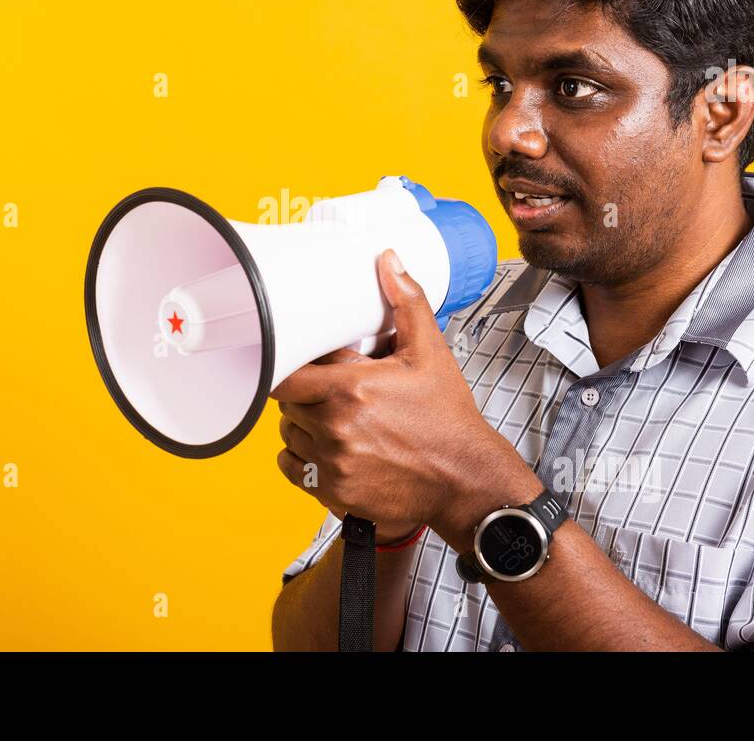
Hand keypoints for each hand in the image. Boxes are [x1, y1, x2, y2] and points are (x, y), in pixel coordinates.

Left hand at [273, 248, 530, 546]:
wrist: (467, 481)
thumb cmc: (448, 420)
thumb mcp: (431, 354)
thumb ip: (407, 303)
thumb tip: (388, 260)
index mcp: (353, 388)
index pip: (286, 372)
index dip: (289, 364)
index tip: (303, 362)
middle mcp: (337, 427)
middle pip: (287, 402)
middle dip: (304, 392)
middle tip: (332, 389)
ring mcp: (332, 463)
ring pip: (288, 434)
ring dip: (303, 424)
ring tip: (336, 418)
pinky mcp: (332, 491)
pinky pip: (292, 467)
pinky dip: (303, 457)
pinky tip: (332, 447)